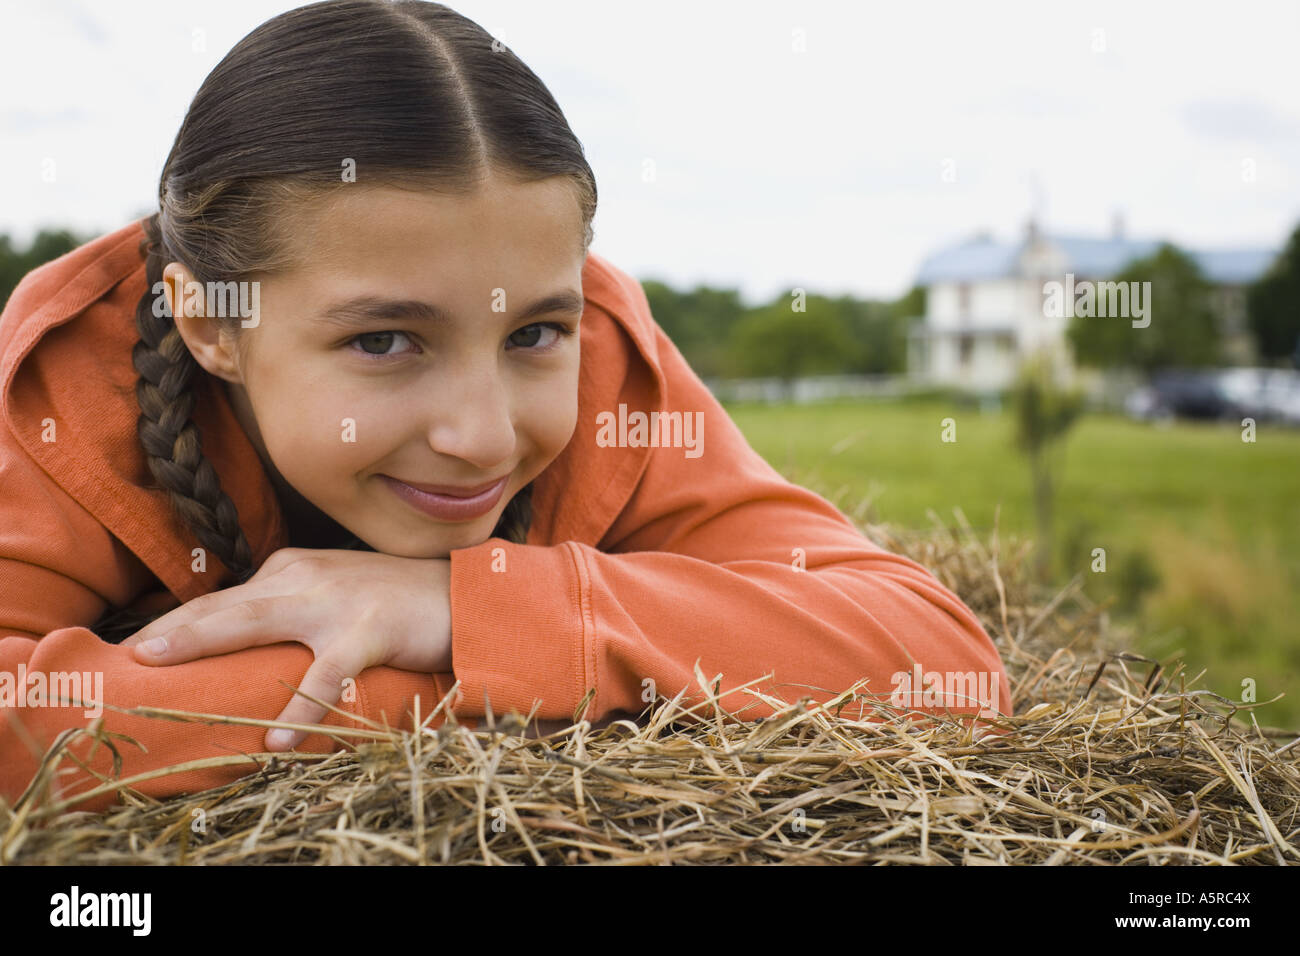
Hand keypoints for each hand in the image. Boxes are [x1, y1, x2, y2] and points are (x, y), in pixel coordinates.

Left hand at [121, 547, 451, 750]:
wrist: (463, 594)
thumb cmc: (396, 601)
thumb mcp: (334, 592)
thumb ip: (290, 607)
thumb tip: (240, 643)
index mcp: (293, 567)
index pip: (224, 596)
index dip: (181, 621)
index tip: (141, 647)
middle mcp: (304, 577)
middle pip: (226, 604)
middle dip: (175, 626)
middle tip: (134, 653)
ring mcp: (334, 602)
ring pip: (257, 622)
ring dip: (206, 642)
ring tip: (164, 668)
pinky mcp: (368, 630)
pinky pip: (325, 674)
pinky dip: (300, 706)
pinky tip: (279, 737)